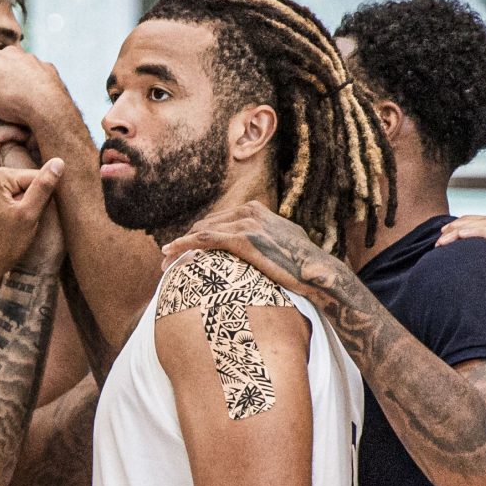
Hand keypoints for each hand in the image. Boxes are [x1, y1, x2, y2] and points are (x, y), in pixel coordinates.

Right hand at [0, 44, 78, 143]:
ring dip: (7, 85)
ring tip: (8, 106)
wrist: (47, 105)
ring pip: (12, 73)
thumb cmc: (9, 100)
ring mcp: (30, 59)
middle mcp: (9, 52)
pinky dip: (27, 87)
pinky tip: (28, 101)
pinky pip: (32, 78)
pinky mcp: (46, 69)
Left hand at [0, 158, 67, 272]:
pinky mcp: (3, 196)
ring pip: (33, 189)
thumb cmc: (6, 241)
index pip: (38, 176)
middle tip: (28, 220)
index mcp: (0, 176)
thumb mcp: (29, 213)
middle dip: (39, 200)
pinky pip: (26, 196)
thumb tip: (59, 162)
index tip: (32, 215)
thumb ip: (44, 186)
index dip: (44, 197)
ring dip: (36, 205)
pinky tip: (22, 221)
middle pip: (35, 180)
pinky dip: (30, 208)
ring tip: (24, 222)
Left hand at [162, 201, 341, 303]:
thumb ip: (267, 242)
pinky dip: (185, 245)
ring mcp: (247, 223)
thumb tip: (261, 252)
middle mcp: (250, 212)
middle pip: (207, 224)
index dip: (199, 235)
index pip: (220, 221)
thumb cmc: (303, 266)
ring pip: (202, 231)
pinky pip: (205, 240)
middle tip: (168, 259)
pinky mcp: (244, 239)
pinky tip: (170, 253)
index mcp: (257, 212)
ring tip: (166, 262)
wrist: (318, 273)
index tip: (184, 250)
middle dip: (186, 241)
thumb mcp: (284, 245)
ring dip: (181, 246)